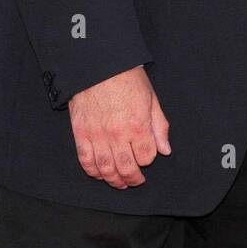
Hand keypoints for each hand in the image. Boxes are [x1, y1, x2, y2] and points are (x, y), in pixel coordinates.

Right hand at [68, 65, 170, 188]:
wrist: (99, 65)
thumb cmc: (127, 78)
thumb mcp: (152, 98)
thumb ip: (159, 126)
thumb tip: (165, 150)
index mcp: (138, 125)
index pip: (146, 157)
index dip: (148, 159)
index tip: (147, 155)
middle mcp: (118, 134)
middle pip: (126, 168)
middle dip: (133, 178)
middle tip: (135, 181)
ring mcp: (97, 135)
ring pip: (106, 169)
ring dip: (114, 180)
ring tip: (119, 182)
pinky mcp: (81, 133)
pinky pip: (86, 160)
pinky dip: (93, 171)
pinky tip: (99, 173)